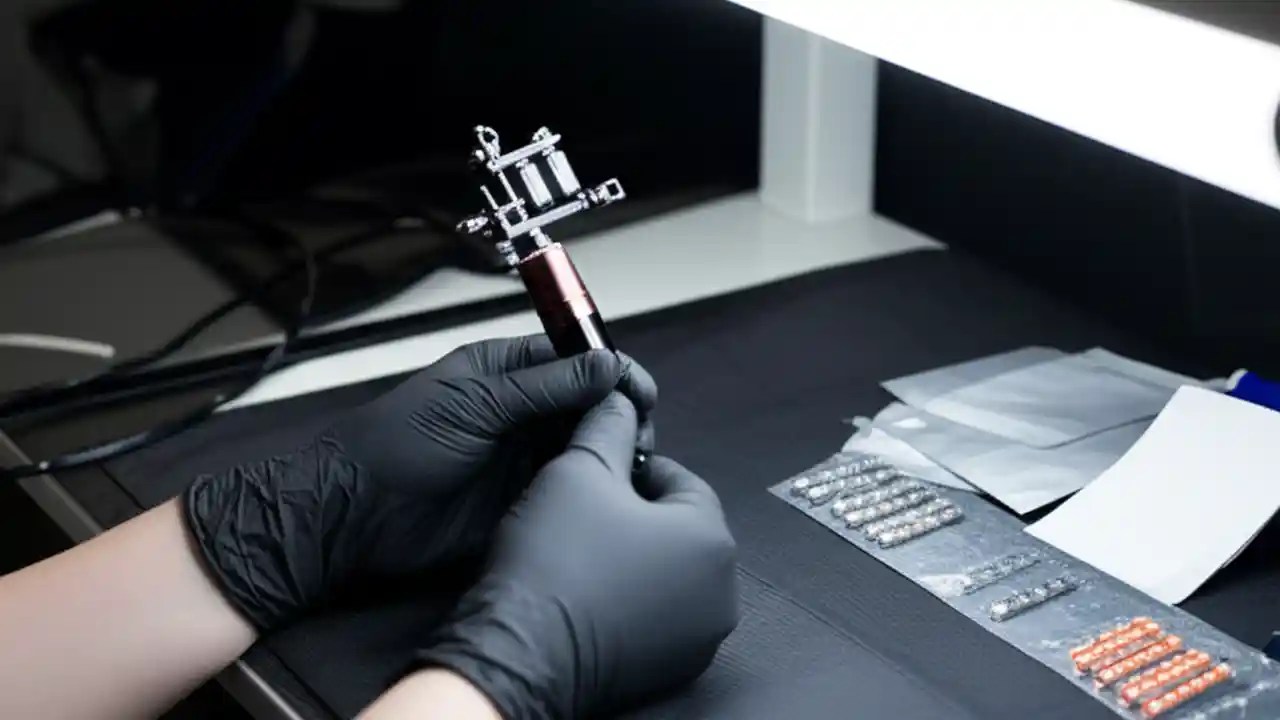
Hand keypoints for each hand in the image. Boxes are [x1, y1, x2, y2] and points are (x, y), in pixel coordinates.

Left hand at [183, 335, 656, 630]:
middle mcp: (522, 411)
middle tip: (641, 437)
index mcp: (506, 371)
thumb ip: (544, 386)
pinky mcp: (524, 502)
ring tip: (634, 466)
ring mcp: (524, 457)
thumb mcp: (475, 402)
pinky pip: (570, 490)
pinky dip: (594, 488)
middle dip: (621, 413)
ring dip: (614, 451)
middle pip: (590, 403)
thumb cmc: (401, 442)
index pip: (574, 358)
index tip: (641, 391)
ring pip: (587, 447)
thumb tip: (609, 362)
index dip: (612, 370)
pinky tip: (614, 495)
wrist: (355, 515)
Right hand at [419, 393, 738, 718]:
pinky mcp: (669, 666)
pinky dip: (629, 596)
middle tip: (586, 510)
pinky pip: (656, 613)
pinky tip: (587, 589)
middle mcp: (719, 592)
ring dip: (632, 555)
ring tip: (582, 548)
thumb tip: (620, 401)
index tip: (599, 471)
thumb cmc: (553, 566)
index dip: (634, 467)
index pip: (682, 479)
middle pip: (679, 527)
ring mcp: (698, 635)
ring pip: (669, 571)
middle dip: (635, 512)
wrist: (518, 652)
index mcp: (711, 540)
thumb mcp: (578, 469)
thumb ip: (609, 427)